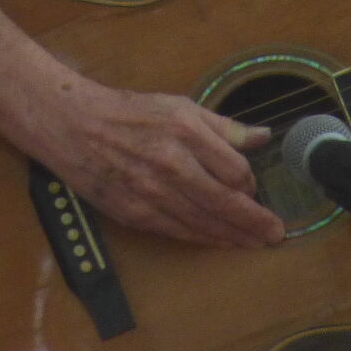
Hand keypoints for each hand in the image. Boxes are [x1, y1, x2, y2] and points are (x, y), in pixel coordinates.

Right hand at [30, 85, 285, 247]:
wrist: (74, 126)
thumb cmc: (131, 113)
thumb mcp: (181, 107)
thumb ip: (224, 126)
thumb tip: (262, 137)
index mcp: (186, 133)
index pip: (234, 170)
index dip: (250, 184)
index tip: (256, 190)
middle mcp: (171, 164)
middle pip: (224, 202)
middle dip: (254, 222)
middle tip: (276, 235)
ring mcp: (151, 192)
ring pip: (203, 222)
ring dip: (232, 236)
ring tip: (254, 243)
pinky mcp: (134, 213)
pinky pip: (177, 231)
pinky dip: (202, 239)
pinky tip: (219, 242)